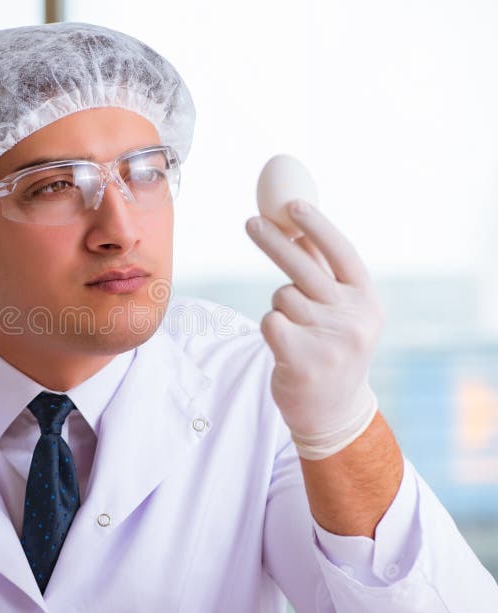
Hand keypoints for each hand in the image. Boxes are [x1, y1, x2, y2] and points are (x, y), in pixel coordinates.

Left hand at [245, 199, 382, 459]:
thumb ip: (323, 274)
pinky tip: (286, 346)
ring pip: (282, 296)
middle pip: (303, 268)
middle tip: (249, 223)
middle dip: (273, 241)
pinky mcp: (302, 359)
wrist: (334, 411)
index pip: (341, 253)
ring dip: (280, 306)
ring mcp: (329, 339)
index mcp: (366, 300)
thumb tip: (295, 227)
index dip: (317, 226)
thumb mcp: (342, 312)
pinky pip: (270, 321)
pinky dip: (271, 327)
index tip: (292, 204)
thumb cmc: (332, 350)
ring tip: (297, 330)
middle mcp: (353, 317)